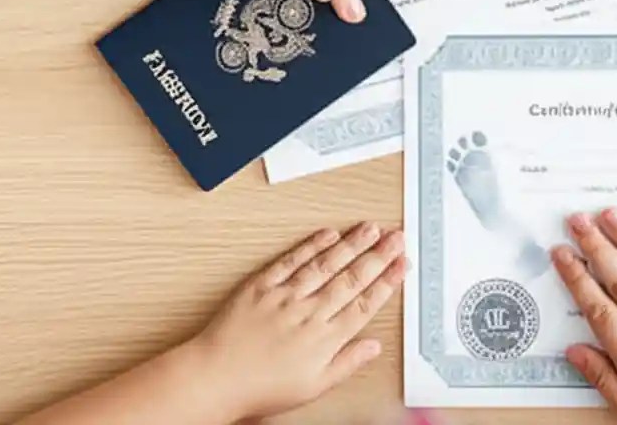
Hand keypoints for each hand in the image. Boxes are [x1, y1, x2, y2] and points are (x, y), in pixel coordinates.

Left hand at [192, 223, 406, 420]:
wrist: (214, 378)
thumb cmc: (260, 387)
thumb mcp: (313, 387)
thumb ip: (346, 363)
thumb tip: (373, 346)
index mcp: (325, 339)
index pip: (365, 303)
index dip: (387, 282)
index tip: (402, 265)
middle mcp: (309, 313)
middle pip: (352, 278)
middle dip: (378, 255)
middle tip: (396, 237)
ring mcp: (286, 296)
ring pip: (327, 264)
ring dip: (352, 244)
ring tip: (371, 229)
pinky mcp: (262, 286)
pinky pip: (291, 261)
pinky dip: (311, 245)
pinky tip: (328, 234)